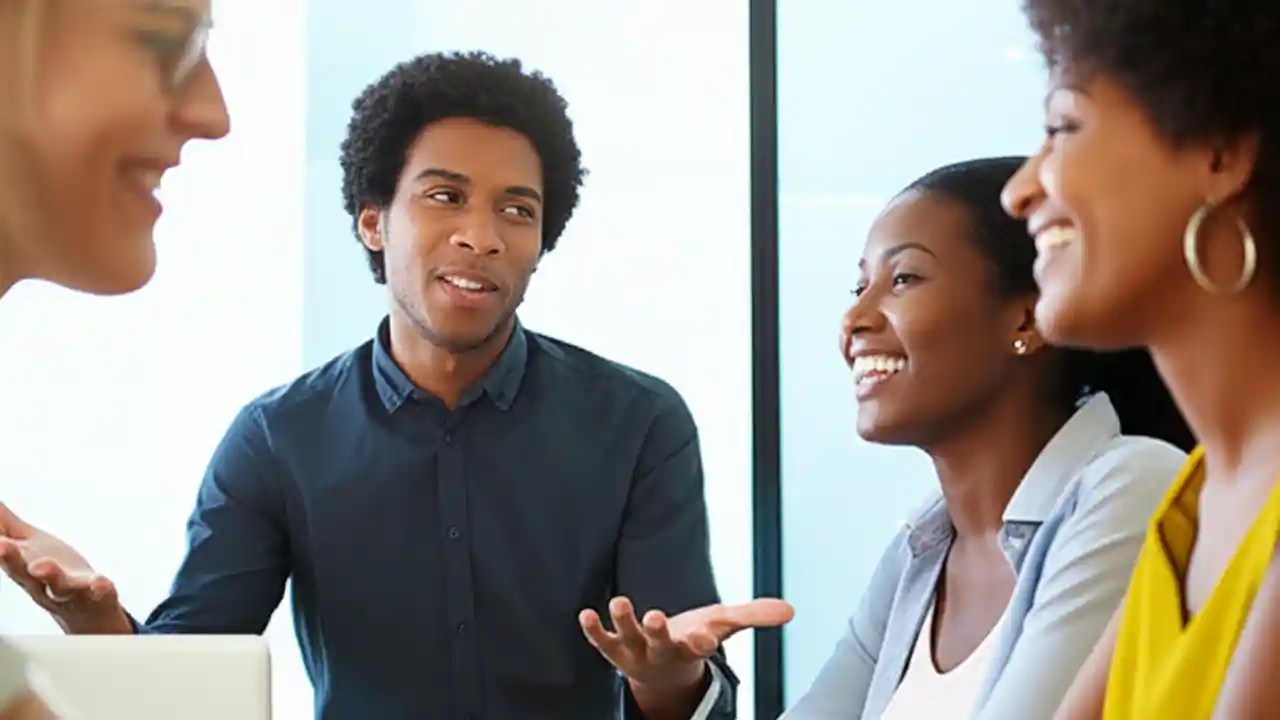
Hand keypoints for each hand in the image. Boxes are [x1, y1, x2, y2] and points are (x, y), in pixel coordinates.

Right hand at [0, 503, 126, 633]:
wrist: (87, 612)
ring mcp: (69, 590)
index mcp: (22, 566)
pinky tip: (100, 584)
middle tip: (0, 547)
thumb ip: (4, 525)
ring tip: (41, 566)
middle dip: (10, 559)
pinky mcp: (97, 594)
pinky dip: (99, 587)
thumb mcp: (26, 546)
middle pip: (21, 571)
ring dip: (50, 574)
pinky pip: (98, 592)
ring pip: (56, 585)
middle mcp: (40, 581)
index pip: (5, 552)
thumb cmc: (52, 572)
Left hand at [580, 596, 794, 692]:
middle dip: (658, 631)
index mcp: (692, 647)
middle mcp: (664, 651)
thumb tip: (791, 611)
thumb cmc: (695, 640)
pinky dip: (593, 630)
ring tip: (620, 602)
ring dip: (624, 622)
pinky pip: (601, 641)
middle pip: (661, 643)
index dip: (704, 640)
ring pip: (629, 638)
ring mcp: (637, 651)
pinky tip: (585, 614)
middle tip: (655, 617)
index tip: (707, 637)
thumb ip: (755, 616)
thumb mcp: (725, 625)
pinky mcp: (615, 648)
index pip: (701, 646)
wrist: (664, 675)